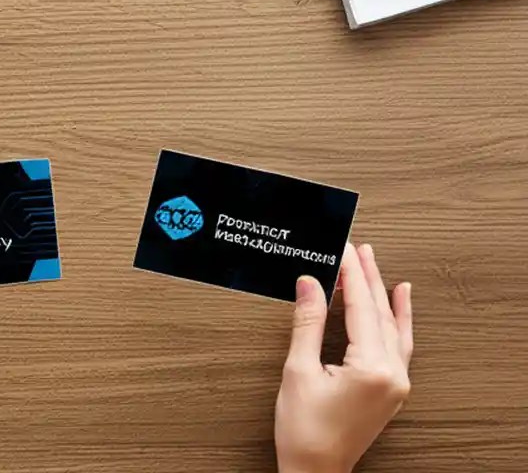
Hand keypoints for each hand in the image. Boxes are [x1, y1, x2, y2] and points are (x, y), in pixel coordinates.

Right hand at [275, 243, 413, 472]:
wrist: (315, 470)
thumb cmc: (304, 430)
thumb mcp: (299, 370)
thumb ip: (308, 323)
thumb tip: (309, 285)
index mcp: (373, 369)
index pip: (362, 308)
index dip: (351, 275)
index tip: (343, 250)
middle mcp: (393, 374)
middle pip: (381, 313)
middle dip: (368, 278)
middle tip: (358, 249)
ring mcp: (397, 383)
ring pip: (393, 327)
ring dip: (382, 294)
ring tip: (374, 264)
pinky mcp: (392, 389)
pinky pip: (401, 344)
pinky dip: (400, 319)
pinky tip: (400, 300)